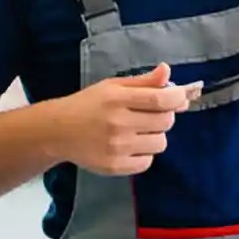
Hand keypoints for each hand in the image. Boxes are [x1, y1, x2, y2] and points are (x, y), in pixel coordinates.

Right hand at [47, 63, 190, 175]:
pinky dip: (144, 154)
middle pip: (165, 122)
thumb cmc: (88, 104)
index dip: (177, 98)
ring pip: (160, 143)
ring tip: (138, 131)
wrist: (58, 131)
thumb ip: (142, 81)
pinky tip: (130, 146)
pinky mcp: (115, 166)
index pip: (160, 100)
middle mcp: (118, 123)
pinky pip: (147, 162)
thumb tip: (168, 71)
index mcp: (117, 99)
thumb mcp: (112, 86)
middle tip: (150, 114)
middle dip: (165, 116)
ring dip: (155, 136)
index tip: (180, 97)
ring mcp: (116, 148)